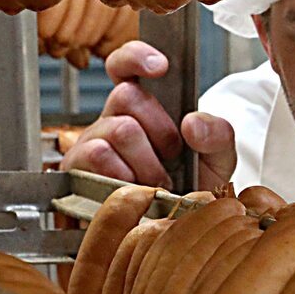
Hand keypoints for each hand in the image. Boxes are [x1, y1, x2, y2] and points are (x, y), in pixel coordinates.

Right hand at [59, 41, 238, 191]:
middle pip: (126, 96)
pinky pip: (99, 157)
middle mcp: (112, 119)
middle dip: (160, 131)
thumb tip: (193, 123)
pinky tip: (134, 191)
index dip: (136, 57)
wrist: (164, 235)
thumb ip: (218, 137)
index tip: (159, 66)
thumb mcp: (217, 164)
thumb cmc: (187, 195)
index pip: (125, 66)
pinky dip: (125, 177)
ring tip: (156, 183)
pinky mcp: (76, 171)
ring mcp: (90, 144)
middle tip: (171, 160)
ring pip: (118, 129)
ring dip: (147, 162)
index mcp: (142, 107)